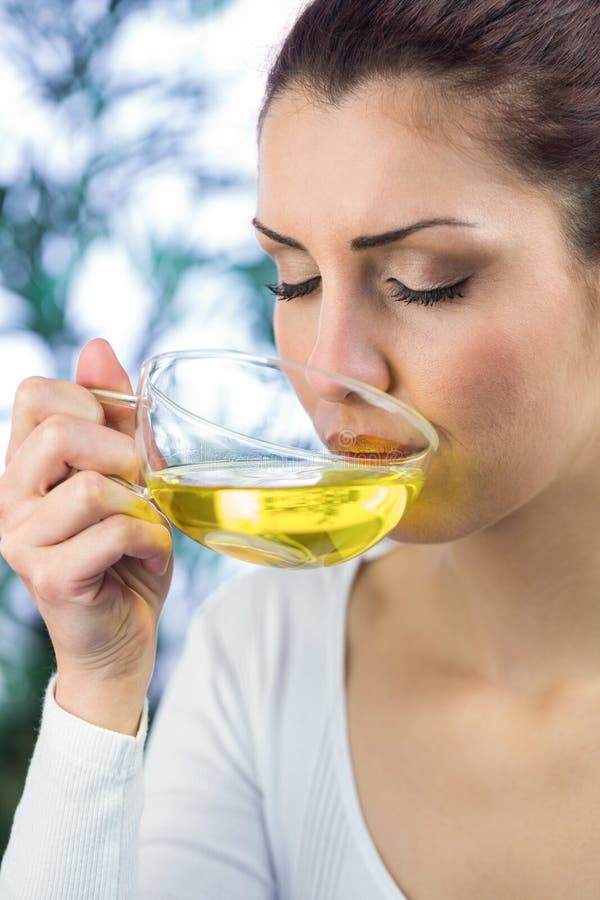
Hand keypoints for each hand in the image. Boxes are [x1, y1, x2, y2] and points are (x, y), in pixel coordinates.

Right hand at [0, 338, 172, 732]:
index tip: (116, 443)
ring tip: (145, 527)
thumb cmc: (123, 552)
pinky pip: (116, 532)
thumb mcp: (125, 474)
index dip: (91, 403)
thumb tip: (98, 346)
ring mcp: (22, 539)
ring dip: (142, 506)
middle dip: (121, 452)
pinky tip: (150, 556)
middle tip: (138, 485)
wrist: (122, 635)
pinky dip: (153, 541)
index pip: (36, 392)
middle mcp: (9, 497)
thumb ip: (112, 414)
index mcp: (23, 464)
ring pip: (94, 487)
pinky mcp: (50, 577)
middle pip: (61, 431)